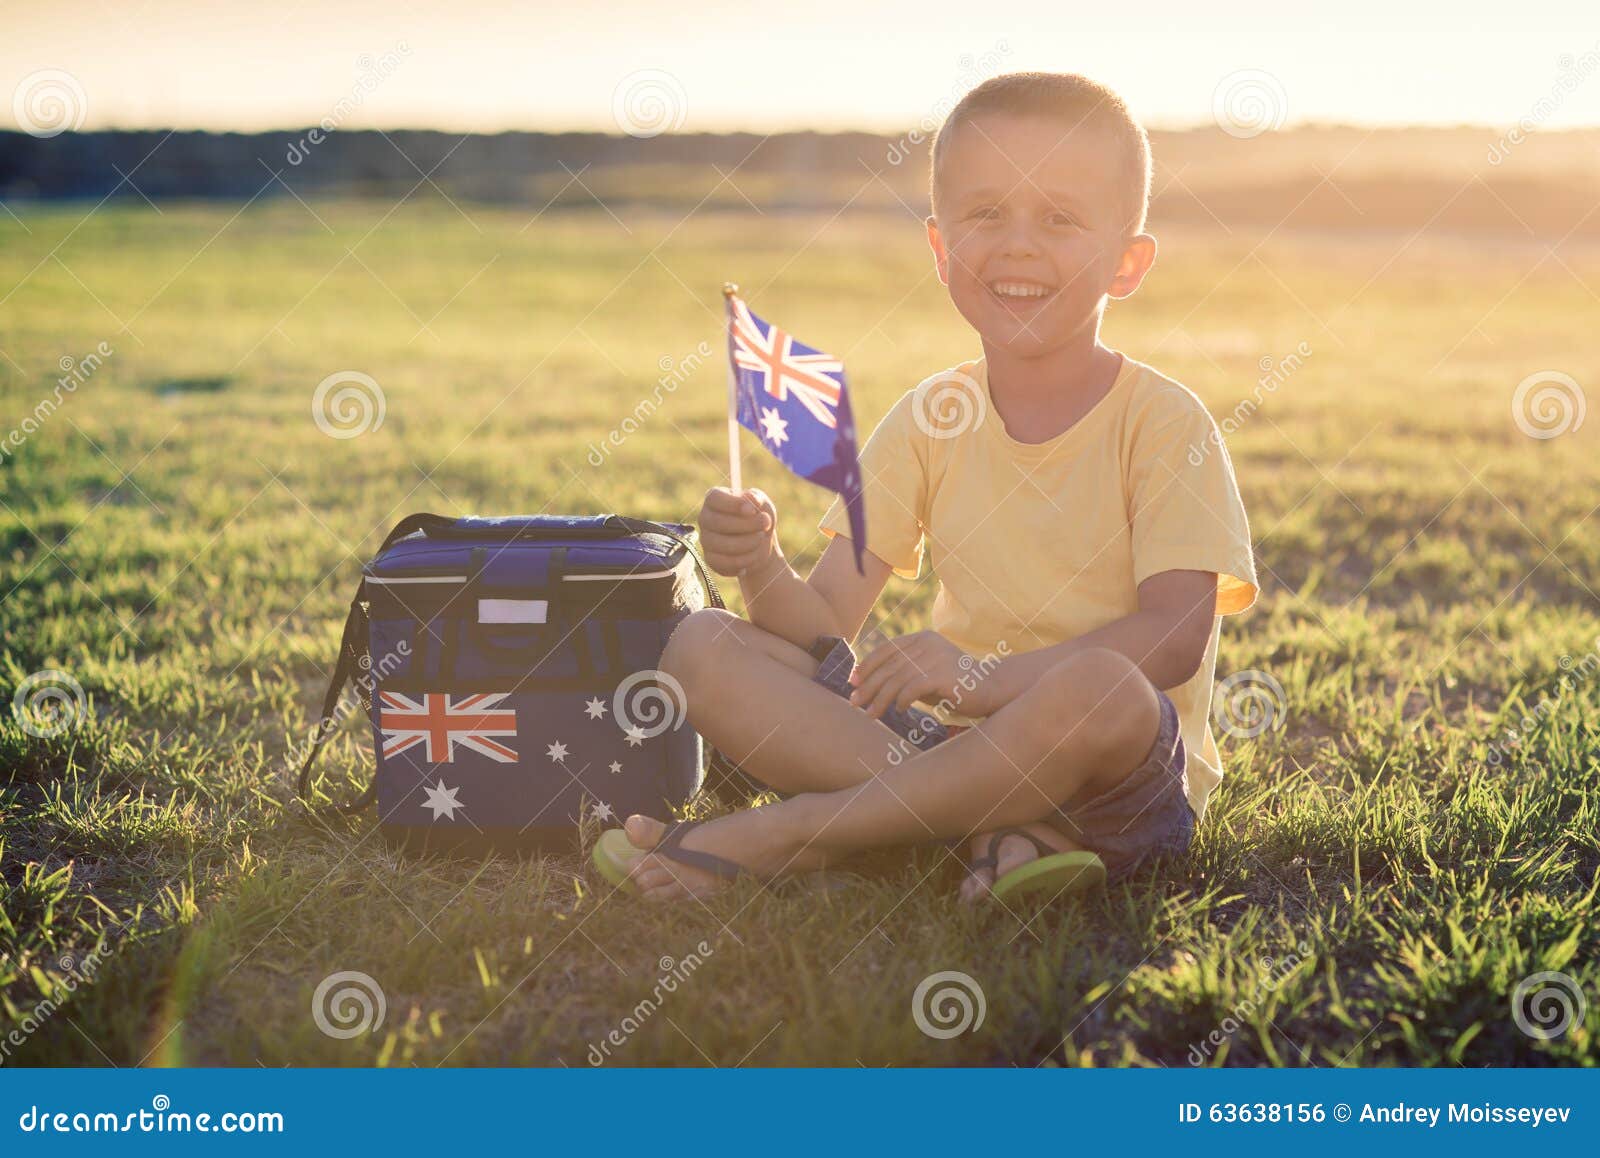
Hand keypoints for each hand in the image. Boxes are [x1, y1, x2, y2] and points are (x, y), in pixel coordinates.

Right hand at [697, 486, 780, 577]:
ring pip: (723, 544)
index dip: (733, 504)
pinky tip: (754, 553)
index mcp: (714, 499)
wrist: (760, 543)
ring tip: (761, 538)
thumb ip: (757, 498)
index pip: (714, 498)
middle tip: (765, 523)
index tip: (752, 510)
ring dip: (749, 542)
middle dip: (747, 524)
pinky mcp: (711, 559)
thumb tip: (750, 497)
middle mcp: (705, 519)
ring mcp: (706, 540)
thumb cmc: (758, 518)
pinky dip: (746, 559)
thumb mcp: (762, 504)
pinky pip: (726, 562)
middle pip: (718, 522)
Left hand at [848, 630, 974, 718]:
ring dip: (880, 699)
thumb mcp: (926, 674)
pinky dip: (902, 701)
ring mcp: (935, 657)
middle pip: (889, 666)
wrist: (993, 688)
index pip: (887, 649)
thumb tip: (869, 686)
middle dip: (868, 686)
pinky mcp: (942, 673)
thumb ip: (904, 673)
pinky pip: (912, 688)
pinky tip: (899, 711)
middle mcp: (926, 644)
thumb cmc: (955, 685)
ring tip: (870, 715)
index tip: (852, 681)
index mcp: (922, 639)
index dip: (867, 665)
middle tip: (854, 703)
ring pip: (897, 679)